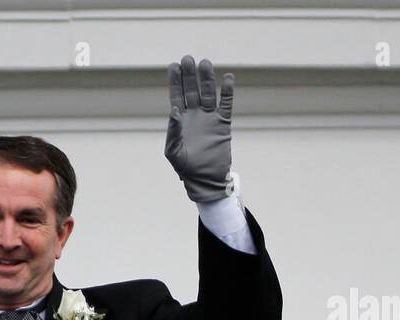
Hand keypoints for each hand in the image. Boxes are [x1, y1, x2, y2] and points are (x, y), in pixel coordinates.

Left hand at [164, 55, 233, 202]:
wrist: (205, 179)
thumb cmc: (185, 168)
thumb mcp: (173, 151)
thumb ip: (172, 131)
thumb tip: (174, 110)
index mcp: (180, 121)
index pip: (177, 95)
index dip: (175, 81)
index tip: (173, 66)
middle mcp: (195, 115)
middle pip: (192, 90)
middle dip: (190, 75)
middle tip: (188, 59)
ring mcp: (209, 118)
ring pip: (208, 93)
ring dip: (207, 79)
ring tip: (204, 63)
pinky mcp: (223, 124)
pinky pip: (226, 104)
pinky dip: (227, 92)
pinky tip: (227, 78)